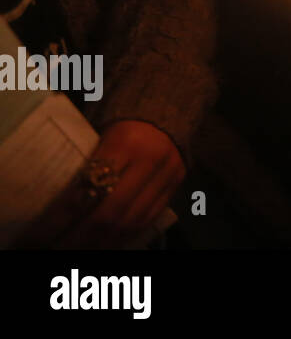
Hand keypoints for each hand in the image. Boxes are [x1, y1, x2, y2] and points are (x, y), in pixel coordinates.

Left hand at [20, 120, 184, 248]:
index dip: (60, 218)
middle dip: (79, 237)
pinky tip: (105, 244)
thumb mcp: (99, 138)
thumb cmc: (120, 129)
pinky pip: (147, 220)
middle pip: (109, 212)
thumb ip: (85, 168)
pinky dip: (123, 237)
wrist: (164, 115)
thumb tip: (50, 208)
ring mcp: (166, 175)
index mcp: (124, 142)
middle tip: (56, 248)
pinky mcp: (175, 186)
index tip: (39, 235)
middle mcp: (149, 159)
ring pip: (129, 221)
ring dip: (101, 243)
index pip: (87, 189)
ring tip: (78, 250)